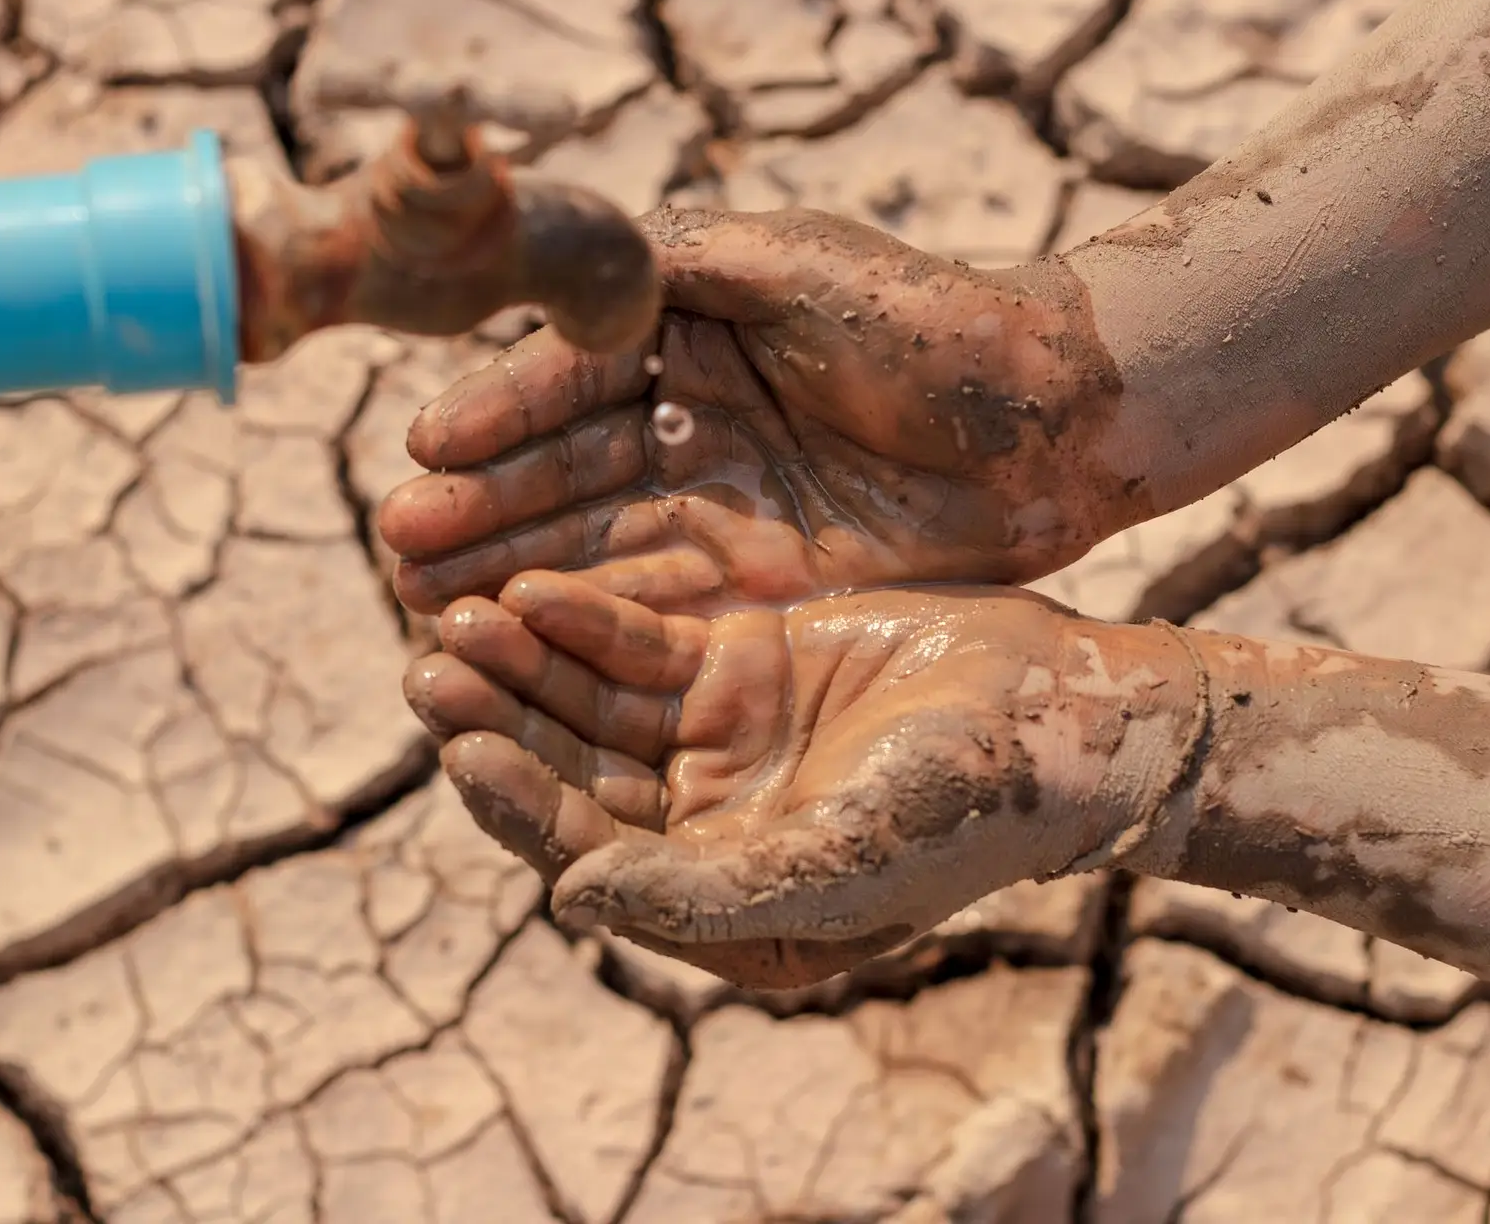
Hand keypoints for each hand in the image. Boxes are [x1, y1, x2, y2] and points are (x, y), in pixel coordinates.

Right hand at [378, 206, 1144, 616]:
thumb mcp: (795, 267)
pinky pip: (661, 605)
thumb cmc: (932, 322)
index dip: (501, 415)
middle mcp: (689, 421)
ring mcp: (721, 506)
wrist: (1058, 420)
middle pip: (567, 471)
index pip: (573, 378)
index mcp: (687, 331)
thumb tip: (564, 269)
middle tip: (398, 547)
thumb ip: (679, 266)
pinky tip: (521, 642)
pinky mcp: (760, 581)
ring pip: (598, 545)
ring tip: (425, 602)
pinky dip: (590, 624)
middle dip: (485, 508)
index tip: (425, 449)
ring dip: (514, 573)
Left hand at [402, 574, 1200, 987]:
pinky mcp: (739, 662)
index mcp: (715, 901)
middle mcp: (700, 825)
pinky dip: (587, 617)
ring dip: (527, 663)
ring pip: (591, 702)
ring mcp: (716, 738)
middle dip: (502, 721)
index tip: (459, 750)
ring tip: (461, 615)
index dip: (519, 803)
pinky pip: (642, 641)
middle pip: (570, 769)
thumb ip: (704, 889)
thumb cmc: (962, 811)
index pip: (588, 853)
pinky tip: (534, 589)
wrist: (1056, 717)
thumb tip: (568, 897)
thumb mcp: (837, 863)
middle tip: (432, 667)